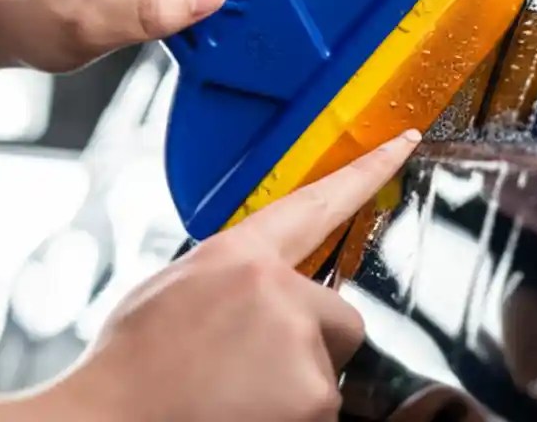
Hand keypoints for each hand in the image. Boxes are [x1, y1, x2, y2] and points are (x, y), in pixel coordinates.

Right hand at [34, 130, 422, 421]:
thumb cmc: (132, 367)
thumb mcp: (173, 290)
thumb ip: (229, 276)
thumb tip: (256, 289)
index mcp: (237, 254)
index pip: (315, 202)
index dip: (365, 170)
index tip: (403, 142)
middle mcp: (276, 288)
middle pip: (338, 312)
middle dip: (312, 342)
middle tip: (253, 368)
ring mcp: (298, 341)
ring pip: (328, 367)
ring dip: (296, 386)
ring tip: (233, 395)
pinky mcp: (312, 394)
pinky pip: (323, 408)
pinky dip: (293, 416)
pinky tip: (243, 413)